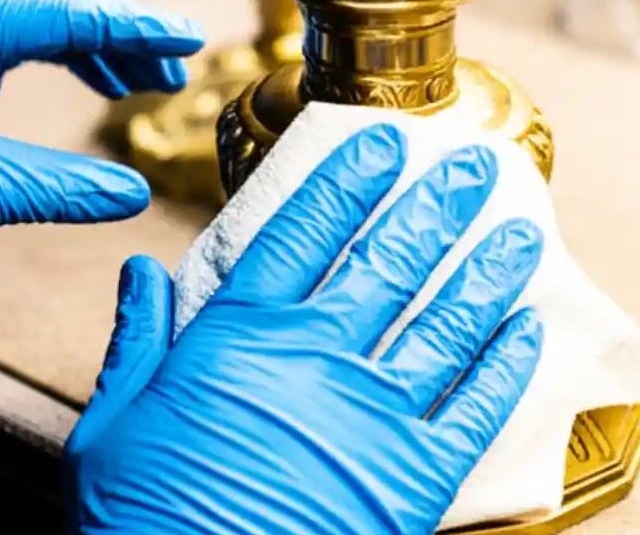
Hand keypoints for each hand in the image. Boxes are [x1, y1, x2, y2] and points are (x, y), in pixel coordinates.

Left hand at [0, 0, 203, 346]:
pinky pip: (18, 42)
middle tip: (174, 62)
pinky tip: (94, 88)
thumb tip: (135, 194)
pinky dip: (65, 58)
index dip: (136, 27)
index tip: (189, 38)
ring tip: (147, 81)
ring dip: (97, 41)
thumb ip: (60, 188)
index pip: (66, 12)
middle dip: (122, 24)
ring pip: (39, 14)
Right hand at [66, 125, 544, 534]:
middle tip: (476, 166)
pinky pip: (472, 409)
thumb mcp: (113, 423)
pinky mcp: (411, 476)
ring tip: (519, 232)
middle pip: (390, 261)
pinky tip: (526, 331)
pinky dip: (504, 367)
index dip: (350, 180)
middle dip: (439, 206)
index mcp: (242, 336)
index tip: (386, 143)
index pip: (305, 232)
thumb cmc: (143, 516)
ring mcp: (371, 415)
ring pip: (446, 322)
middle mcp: (315, 358)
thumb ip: (137, 341)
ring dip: (487, 271)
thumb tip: (143, 272)